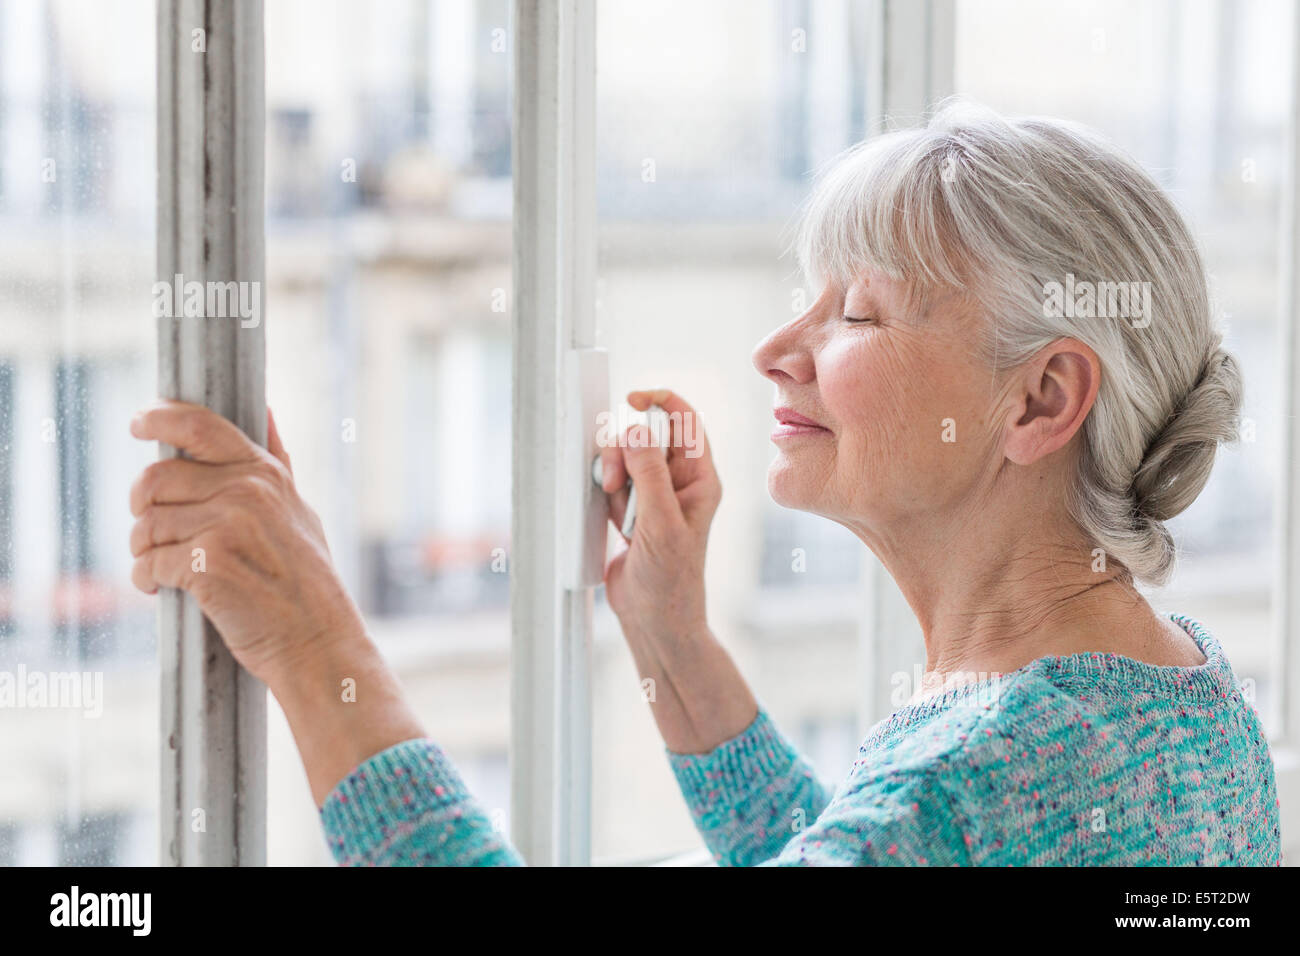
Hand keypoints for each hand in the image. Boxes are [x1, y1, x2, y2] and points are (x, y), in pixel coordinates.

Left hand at [128, 400, 365, 686]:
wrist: (318, 640)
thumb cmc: (306, 581)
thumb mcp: (300, 510)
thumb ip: (277, 462)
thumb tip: (265, 410)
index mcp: (265, 473)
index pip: (200, 426)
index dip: (160, 418)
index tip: (138, 423)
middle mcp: (246, 492)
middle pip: (156, 478)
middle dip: (141, 506)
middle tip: (148, 530)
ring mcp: (227, 526)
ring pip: (147, 524)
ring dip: (142, 549)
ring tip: (160, 567)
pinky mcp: (208, 565)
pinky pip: (148, 563)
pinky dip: (145, 579)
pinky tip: (160, 589)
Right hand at [596, 389, 754, 752]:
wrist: (655, 621)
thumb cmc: (671, 580)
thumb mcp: (660, 524)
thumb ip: (649, 475)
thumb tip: (638, 430)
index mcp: (701, 480)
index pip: (686, 422)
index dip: (661, 402)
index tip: (632, 400)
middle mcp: (680, 483)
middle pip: (647, 436)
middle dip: (625, 451)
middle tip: (616, 481)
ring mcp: (655, 497)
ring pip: (626, 459)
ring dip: (614, 476)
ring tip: (616, 507)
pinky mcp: (632, 511)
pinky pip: (614, 483)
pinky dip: (607, 495)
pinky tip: (613, 520)